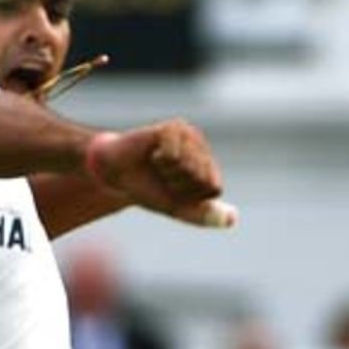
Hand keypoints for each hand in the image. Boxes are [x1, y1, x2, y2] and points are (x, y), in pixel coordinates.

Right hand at [90, 120, 237, 228]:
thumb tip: (232, 220)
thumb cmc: (146, 189)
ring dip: (168, 173)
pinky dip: (159, 160)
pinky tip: (152, 153)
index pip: (214, 189)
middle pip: (203, 178)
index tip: (173, 190)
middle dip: (179, 186)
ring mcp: (189, 135)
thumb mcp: (175, 207)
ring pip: (190, 165)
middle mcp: (202, 148)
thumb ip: (202, 214)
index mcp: (206, 167)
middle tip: (162, 177)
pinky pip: (174, 153)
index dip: (191, 197)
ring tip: (156, 165)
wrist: (115, 173)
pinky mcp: (173, 127)